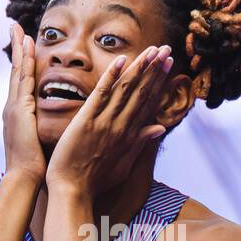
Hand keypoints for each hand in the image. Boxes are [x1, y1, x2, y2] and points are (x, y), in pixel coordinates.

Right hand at [3, 22, 45, 181]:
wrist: (25, 178)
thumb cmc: (36, 166)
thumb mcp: (40, 142)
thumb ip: (43, 130)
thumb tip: (54, 126)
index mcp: (19, 114)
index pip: (21, 82)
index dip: (22, 62)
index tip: (25, 44)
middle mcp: (12, 107)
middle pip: (15, 70)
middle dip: (15, 48)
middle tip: (14, 26)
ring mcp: (13, 107)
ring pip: (17, 71)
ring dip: (19, 49)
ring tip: (19, 29)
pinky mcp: (19, 109)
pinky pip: (23, 79)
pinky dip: (24, 61)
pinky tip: (27, 46)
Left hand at [46, 44, 173, 194]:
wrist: (73, 191)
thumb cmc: (95, 181)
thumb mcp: (124, 165)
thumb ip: (141, 143)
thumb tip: (160, 127)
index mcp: (129, 135)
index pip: (147, 103)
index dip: (159, 82)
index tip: (168, 65)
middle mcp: (121, 126)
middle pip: (141, 92)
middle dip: (154, 69)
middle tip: (166, 49)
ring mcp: (105, 122)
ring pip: (126, 89)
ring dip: (140, 68)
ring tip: (152, 50)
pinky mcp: (86, 121)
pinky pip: (100, 94)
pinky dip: (111, 77)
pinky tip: (121, 60)